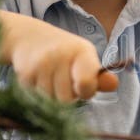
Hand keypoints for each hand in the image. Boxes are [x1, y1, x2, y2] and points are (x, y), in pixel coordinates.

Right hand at [0, 10, 116, 101]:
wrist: (29, 37)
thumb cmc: (65, 52)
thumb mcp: (85, 59)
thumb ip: (98, 77)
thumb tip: (114, 84)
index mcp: (82, 52)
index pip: (86, 84)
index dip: (86, 92)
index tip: (83, 87)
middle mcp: (61, 55)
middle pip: (67, 100)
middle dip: (67, 97)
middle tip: (64, 82)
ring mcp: (41, 64)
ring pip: (50, 102)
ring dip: (51, 97)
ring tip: (51, 80)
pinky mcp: (25, 73)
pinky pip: (35, 98)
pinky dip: (37, 95)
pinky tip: (39, 80)